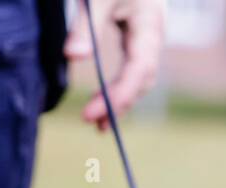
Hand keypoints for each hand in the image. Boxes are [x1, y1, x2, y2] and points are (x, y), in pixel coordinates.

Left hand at [64, 0, 164, 130]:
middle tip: (93, 124)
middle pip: (142, 80)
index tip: (90, 114)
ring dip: (122, 101)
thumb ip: (86, 26)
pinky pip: (135, 68)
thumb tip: (72, 57)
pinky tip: (108, 100)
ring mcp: (149, 37)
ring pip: (141, 78)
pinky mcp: (140, 35)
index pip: (137, 71)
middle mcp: (154, 35)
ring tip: (99, 123)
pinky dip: (122, 87)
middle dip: (120, 104)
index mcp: (149, 26)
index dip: (117, 96)